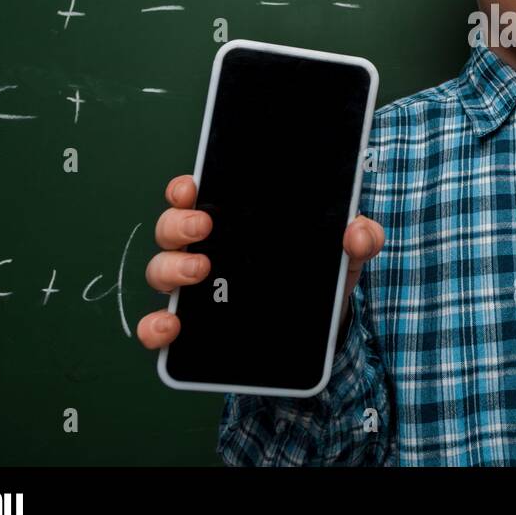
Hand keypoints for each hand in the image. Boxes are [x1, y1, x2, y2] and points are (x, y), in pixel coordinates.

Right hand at [135, 174, 385, 350]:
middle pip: (171, 227)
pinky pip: (159, 325)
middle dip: (178, 222)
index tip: (190, 186)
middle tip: (204, 226)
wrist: (322, 328)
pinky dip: (154, 326)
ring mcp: (196, 289)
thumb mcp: (345, 253)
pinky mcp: (195, 327)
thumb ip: (361, 237)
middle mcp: (208, 249)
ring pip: (160, 269)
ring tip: (202, 270)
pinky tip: (170, 327)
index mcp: (236, 220)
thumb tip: (358, 230)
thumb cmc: (322, 275)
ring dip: (171, 267)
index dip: (184, 187)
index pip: (196, 195)